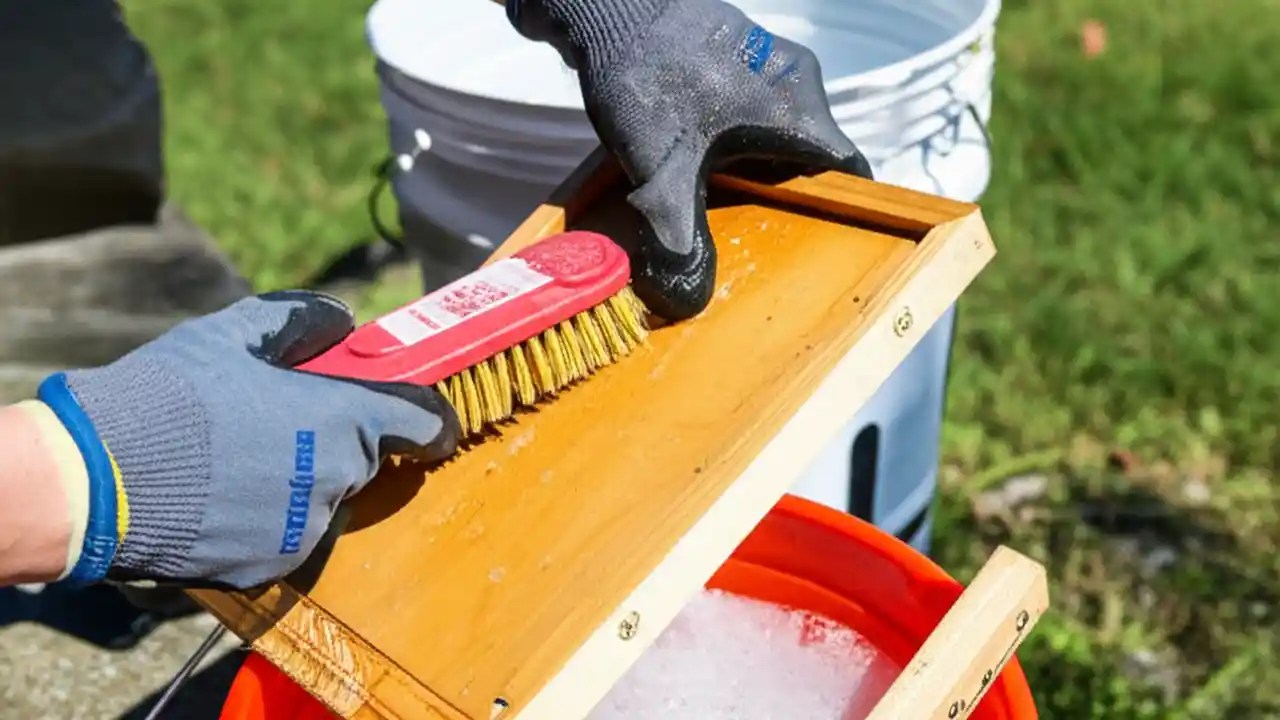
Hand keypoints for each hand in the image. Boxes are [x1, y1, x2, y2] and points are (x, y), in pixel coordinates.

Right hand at [37, 291, 459, 588]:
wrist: (98, 478)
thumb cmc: (171, 393)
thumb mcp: (234, 332)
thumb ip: (303, 322)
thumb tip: (342, 323)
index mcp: (341, 418)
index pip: (422, 424)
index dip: (430, 420)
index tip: (429, 422)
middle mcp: (337, 478)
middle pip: (364, 458)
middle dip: (340, 440)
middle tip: (283, 422)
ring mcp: (306, 528)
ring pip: (326, 499)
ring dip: (303, 481)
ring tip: (238, 461)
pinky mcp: (273, 568)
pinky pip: (289, 536)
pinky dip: (269, 519)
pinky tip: (222, 498)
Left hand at [507, 0, 872, 319]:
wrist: (608, 2)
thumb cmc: (648, 77)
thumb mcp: (660, 173)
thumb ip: (677, 237)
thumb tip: (686, 298)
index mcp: (800, 110)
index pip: (848, 171)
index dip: (839, 212)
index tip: (817, 244)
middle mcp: (797, 82)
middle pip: (809, 158)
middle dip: (782, 198)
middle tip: (751, 232)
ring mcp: (768, 63)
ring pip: (778, 132)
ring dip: (752, 168)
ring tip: (717, 198)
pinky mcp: (738, 55)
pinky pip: (751, 109)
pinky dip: (731, 140)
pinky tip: (694, 159)